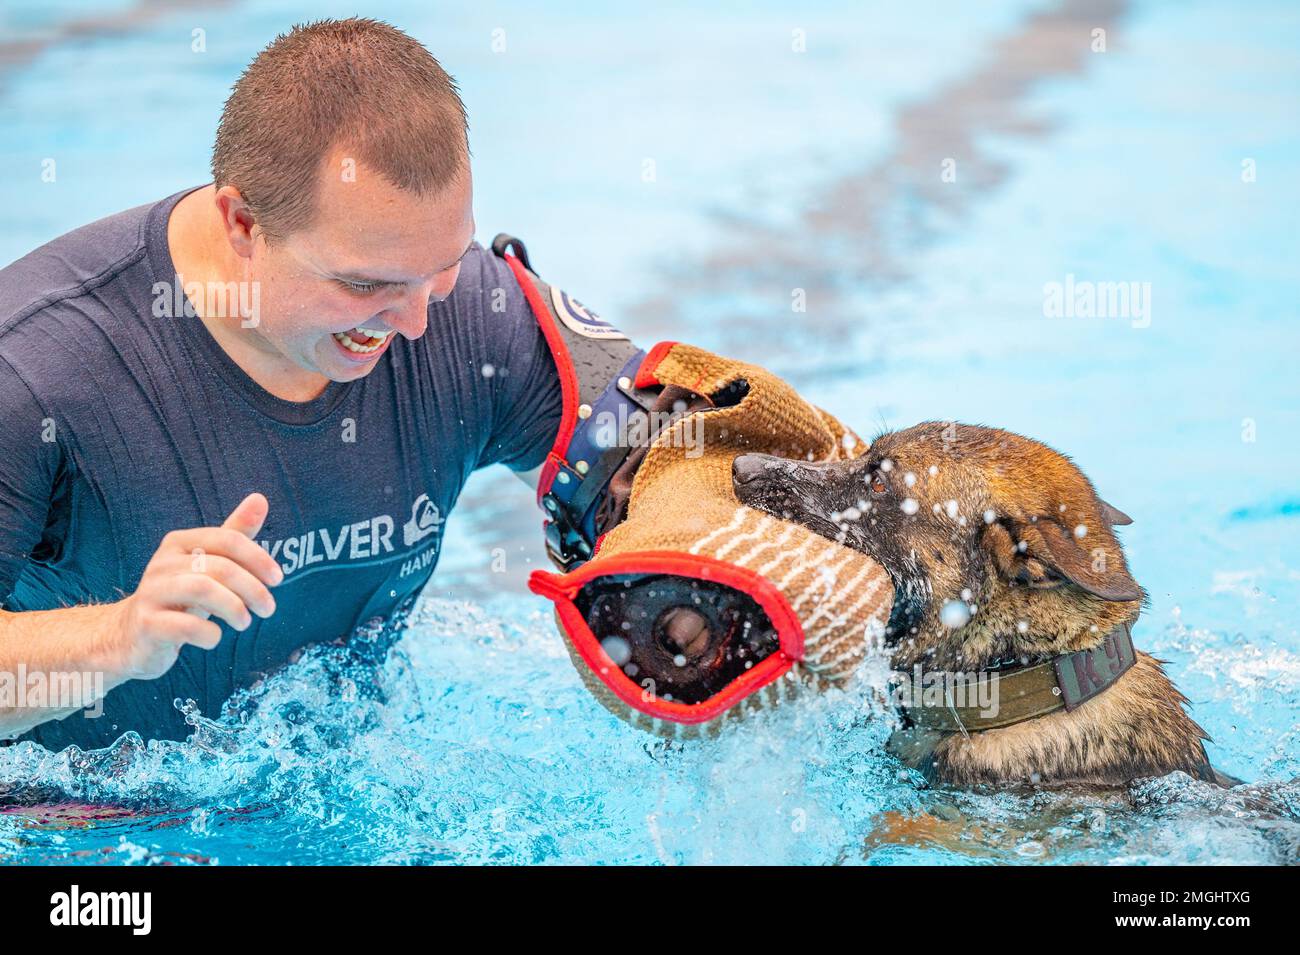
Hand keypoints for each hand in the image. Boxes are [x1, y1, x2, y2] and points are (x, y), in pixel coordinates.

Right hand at [105, 493, 282, 680]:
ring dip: (234, 608)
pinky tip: (215, 638)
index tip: (278, 579)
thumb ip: (233, 535)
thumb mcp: (207, 565)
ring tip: (245, 622)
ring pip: (202, 590)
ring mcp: (151, 593)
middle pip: (220, 567)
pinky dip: (209, 633)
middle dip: (253, 589)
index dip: (259, 559)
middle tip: (268, 608)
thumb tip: (260, 498)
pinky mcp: (146, 624)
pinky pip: (184, 626)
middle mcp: (162, 563)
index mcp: (179, 543)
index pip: (228, 540)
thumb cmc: (180, 597)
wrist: (131, 635)